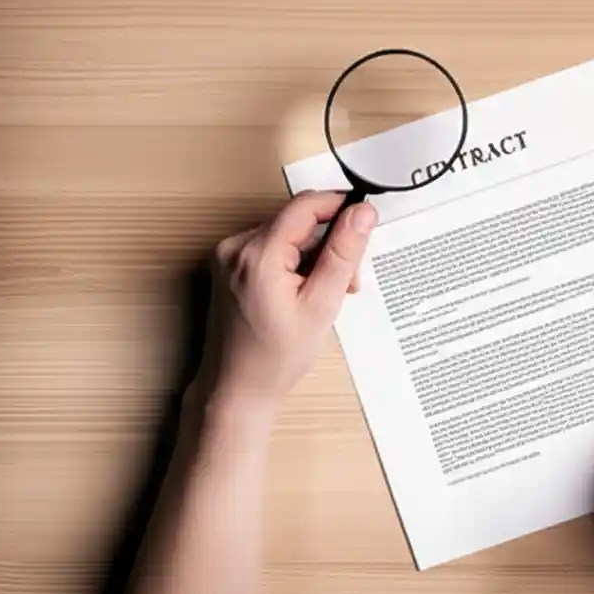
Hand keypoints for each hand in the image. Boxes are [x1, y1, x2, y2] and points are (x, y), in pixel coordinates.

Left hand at [190, 192, 376, 412]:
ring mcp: (229, 256)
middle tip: (348, 280)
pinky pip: (271, 248)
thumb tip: (361, 214)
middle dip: (330, 242)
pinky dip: (294, 262)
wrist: (237, 388)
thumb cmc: (274, 358)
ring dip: (313, 255)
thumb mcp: (321, 305)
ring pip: (287, 234)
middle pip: (297, 221)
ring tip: (324, 292)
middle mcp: (237, 248)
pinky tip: (302, 292)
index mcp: (258, 254)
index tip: (364, 220)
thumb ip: (343, 253)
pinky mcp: (229, 267)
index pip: (306, 205)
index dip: (341, 206)